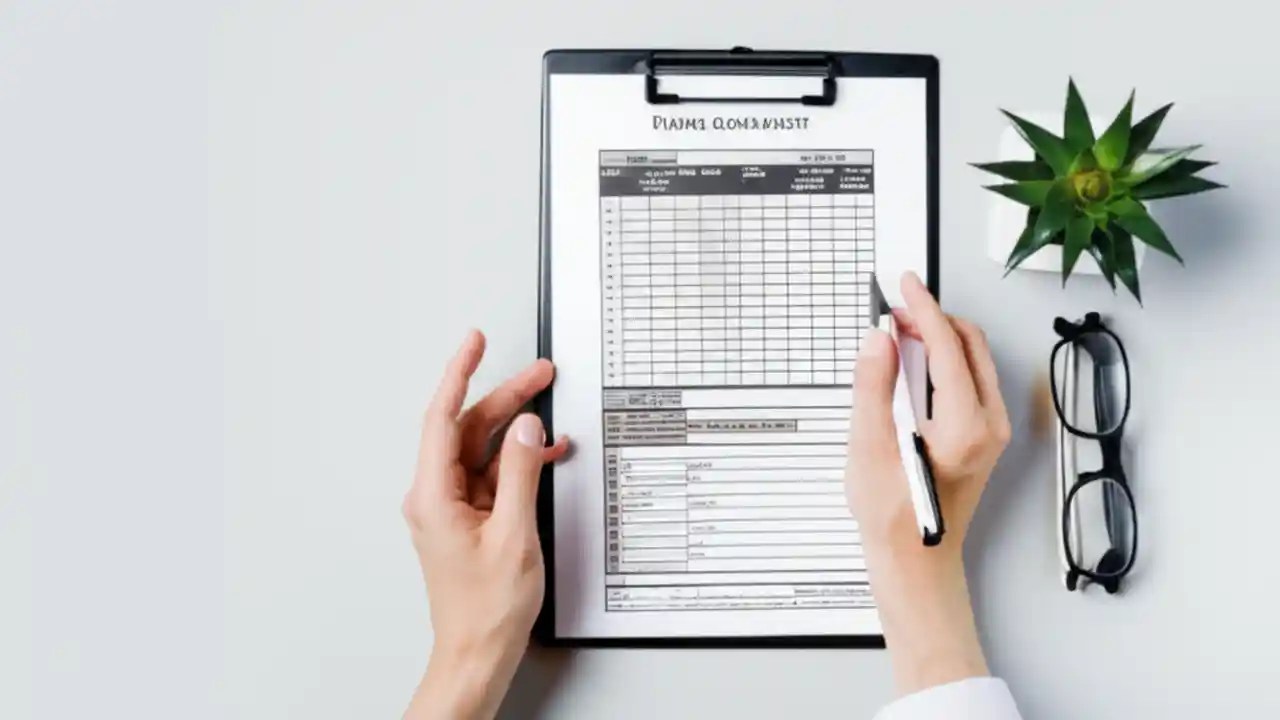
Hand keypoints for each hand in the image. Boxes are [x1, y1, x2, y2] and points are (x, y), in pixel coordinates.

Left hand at [403, 331, 568, 719]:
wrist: (478, 653)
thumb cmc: (487, 609)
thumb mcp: (514, 534)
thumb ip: (521, 474)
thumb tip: (527, 430)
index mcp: (434, 496)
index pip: (443, 418)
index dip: (459, 373)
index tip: (474, 343)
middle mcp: (436, 497)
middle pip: (467, 429)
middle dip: (504, 396)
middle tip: (538, 373)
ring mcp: (452, 508)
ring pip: (482, 449)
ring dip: (516, 428)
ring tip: (548, 402)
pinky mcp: (469, 519)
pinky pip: (492, 475)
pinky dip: (519, 461)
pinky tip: (546, 453)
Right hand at [844, 271, 1010, 695]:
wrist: (916, 562)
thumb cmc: (895, 520)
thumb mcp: (869, 448)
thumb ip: (873, 387)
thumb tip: (879, 340)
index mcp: (965, 426)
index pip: (948, 345)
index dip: (923, 307)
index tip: (904, 285)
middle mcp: (988, 426)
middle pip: (968, 345)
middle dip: (933, 318)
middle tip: (897, 308)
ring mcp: (990, 432)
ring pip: (972, 361)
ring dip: (938, 338)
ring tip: (899, 334)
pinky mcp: (983, 437)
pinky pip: (970, 381)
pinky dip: (944, 361)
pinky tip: (913, 365)